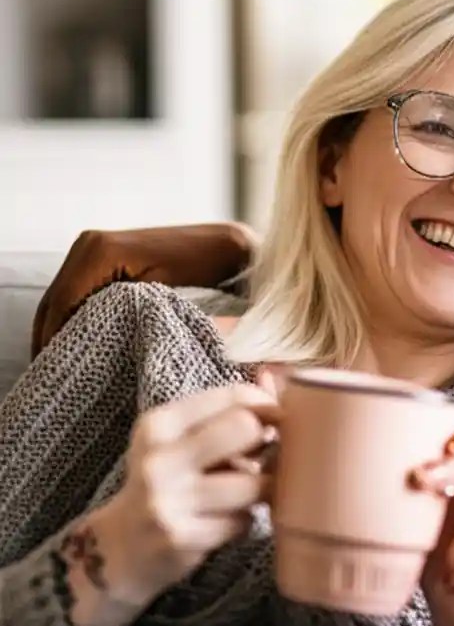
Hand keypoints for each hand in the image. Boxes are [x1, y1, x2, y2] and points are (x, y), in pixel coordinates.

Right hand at [31, 223, 257, 357]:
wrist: (230, 247)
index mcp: (102, 252)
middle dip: (50, 341)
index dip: (55, 341)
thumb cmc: (211, 272)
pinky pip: (77, 292)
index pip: (62, 305)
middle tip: (55, 381)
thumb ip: (133, 317)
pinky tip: (77, 346)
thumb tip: (95, 349)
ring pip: (61, 299)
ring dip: (58, 332)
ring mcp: (92, 247)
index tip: (56, 376)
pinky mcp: (101, 255)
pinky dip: (73, 318)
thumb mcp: (171, 300)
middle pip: (54, 303)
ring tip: (63, 370)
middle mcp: (90, 244)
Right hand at [77, 385, 278, 608]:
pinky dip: (244, 521)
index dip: (268, 407)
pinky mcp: (181, 539)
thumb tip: (276, 377)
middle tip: (266, 458)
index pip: (234, 396)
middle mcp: (158, 459)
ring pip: (254, 483)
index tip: (275, 423)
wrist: (120, 546)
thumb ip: (227, 409)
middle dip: (268, 444)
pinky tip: (225, 521)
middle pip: (246, 429)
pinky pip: (243, 522)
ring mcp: (167, 501)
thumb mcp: (181, 439)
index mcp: (159, 425)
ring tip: (247, 493)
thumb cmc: (166, 481)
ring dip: (262, 490)